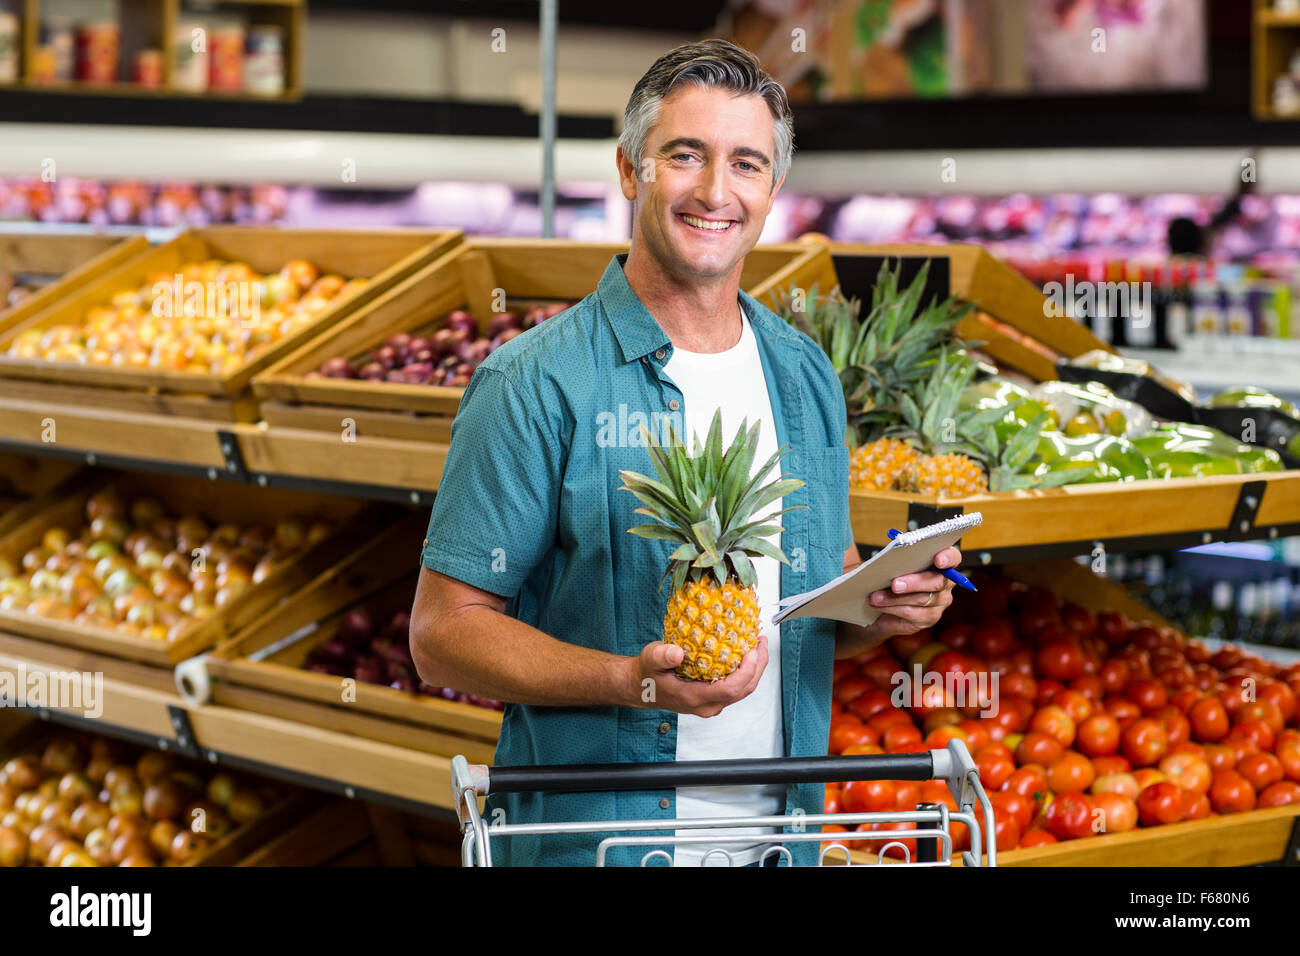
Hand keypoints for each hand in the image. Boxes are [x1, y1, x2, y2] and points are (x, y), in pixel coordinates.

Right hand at [627, 636, 767, 716]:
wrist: (642, 687)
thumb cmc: (647, 674)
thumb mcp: (649, 659)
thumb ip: (661, 656)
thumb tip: (677, 652)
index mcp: (694, 698)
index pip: (729, 689)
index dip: (745, 671)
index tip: (751, 651)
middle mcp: (707, 705)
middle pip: (743, 690)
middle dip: (757, 666)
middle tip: (760, 642)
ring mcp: (712, 703)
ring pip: (743, 689)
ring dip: (754, 668)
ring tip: (757, 645)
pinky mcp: (713, 698)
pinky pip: (736, 686)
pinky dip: (745, 670)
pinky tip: (744, 653)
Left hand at [862, 546, 960, 639]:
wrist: (879, 604)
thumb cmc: (887, 577)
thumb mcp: (890, 565)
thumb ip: (895, 560)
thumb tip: (887, 561)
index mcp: (941, 562)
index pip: (953, 557)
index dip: (948, 557)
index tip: (938, 560)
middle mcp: (945, 582)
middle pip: (937, 581)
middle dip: (914, 582)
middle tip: (894, 584)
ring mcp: (940, 602)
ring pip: (922, 600)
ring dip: (895, 598)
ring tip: (875, 596)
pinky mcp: (929, 619)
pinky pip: (912, 614)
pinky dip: (892, 608)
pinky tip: (878, 605)